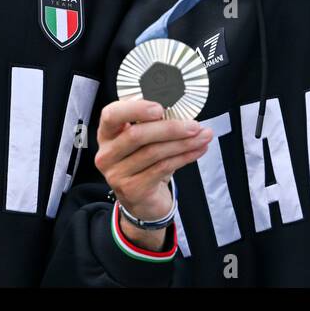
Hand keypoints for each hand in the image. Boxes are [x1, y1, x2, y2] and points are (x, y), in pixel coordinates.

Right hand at [94, 98, 212, 249]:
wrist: (142, 201)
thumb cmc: (143, 164)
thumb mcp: (142, 142)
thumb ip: (153, 126)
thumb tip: (182, 114)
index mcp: (107, 134)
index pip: (111, 115)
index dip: (134, 109)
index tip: (160, 109)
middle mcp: (107, 154)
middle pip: (136, 135)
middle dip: (170, 128)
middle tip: (194, 125)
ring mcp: (117, 174)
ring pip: (153, 153)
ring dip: (183, 143)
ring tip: (202, 137)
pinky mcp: (132, 189)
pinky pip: (162, 168)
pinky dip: (184, 157)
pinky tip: (197, 151)